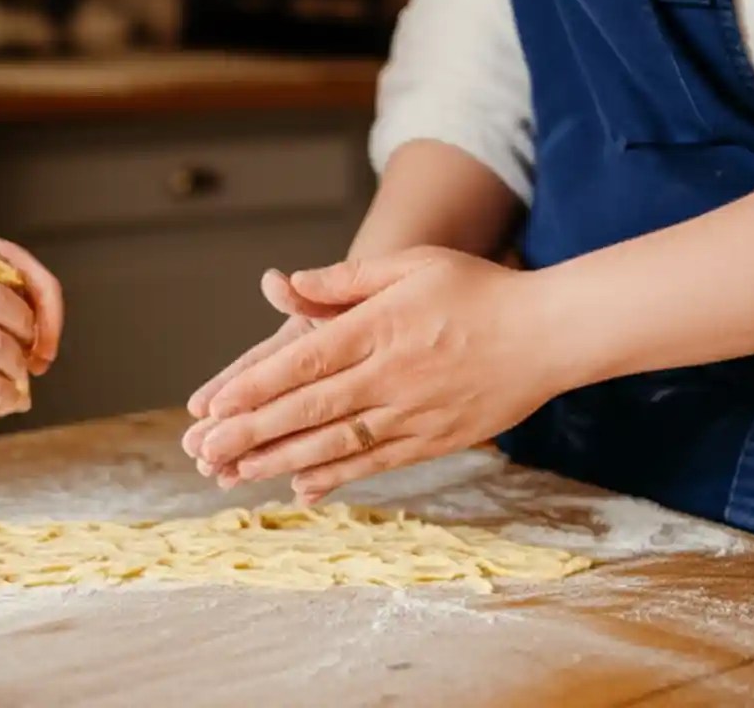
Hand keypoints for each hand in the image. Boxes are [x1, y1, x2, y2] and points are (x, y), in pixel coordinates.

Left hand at [187, 246, 569, 502]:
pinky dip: (336, 478)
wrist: (549, 334)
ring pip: (336, 443)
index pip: (304, 360)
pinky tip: (301, 489)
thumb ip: (347, 278)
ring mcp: (413, 413)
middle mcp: (391, 375)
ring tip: (234, 473)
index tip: (214, 403)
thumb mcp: (413, 265)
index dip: (254, 385)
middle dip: (251, 430)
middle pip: (309, 407)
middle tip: (204, 447)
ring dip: (281, 461)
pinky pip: (376, 464)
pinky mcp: (434, 440)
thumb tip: (285, 284)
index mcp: (380, 327)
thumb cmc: (478, 289)